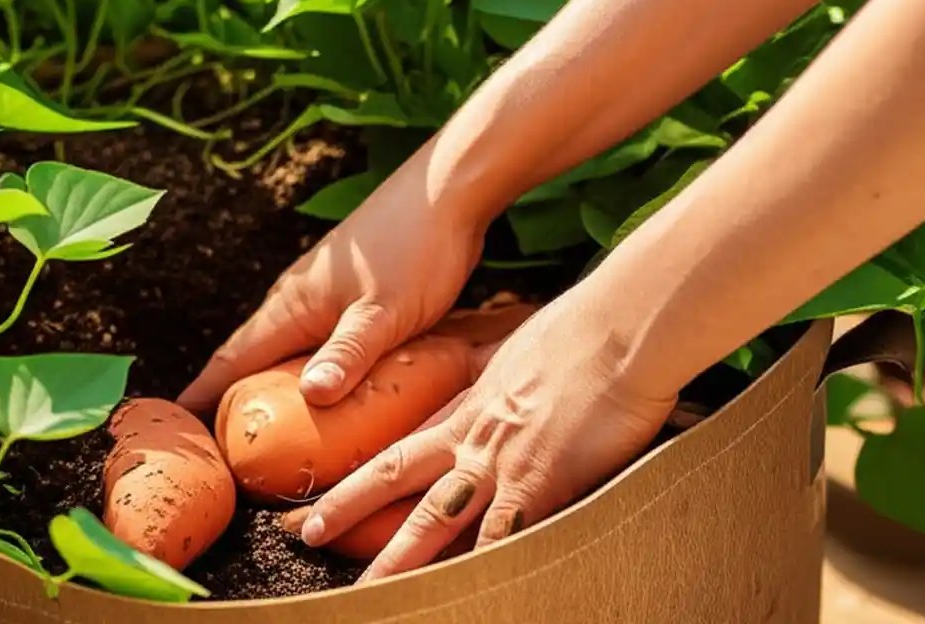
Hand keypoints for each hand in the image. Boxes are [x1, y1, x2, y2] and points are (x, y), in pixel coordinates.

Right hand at [177, 155, 485, 410]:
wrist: (447, 190)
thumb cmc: (416, 248)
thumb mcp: (384, 312)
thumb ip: (348, 353)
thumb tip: (311, 397)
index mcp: (293, 305)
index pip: (233, 359)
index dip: (203, 394)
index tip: (176, 424)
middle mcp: (296, 297)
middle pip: (251, 355)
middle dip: (230, 396)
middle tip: (217, 442)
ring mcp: (322, 291)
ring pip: (283, 345)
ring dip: (268, 380)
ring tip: (262, 423)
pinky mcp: (349, 290)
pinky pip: (313, 337)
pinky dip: (304, 365)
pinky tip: (320, 385)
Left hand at [296, 291, 679, 580]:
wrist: (620, 329)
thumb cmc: (585, 334)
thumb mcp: (525, 355)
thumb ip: (505, 376)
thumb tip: (507, 376)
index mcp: (470, 408)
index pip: (404, 449)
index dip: (363, 475)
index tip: (329, 497)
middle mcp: (473, 437)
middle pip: (397, 478)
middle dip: (349, 509)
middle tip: (304, 536)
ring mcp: (502, 462)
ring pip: (436, 520)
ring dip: (399, 560)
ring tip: (369, 595)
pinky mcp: (540, 482)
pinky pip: (502, 538)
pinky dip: (481, 568)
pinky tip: (464, 595)